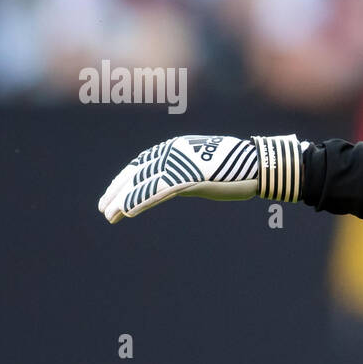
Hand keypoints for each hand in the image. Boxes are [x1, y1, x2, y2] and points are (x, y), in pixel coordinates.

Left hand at [98, 134, 302, 223]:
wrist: (259, 165)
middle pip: (136, 173)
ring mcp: (180, 164)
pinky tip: (127, 212)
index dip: (124, 180)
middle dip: (117, 191)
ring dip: (123, 201)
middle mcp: (172, 152)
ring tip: (110, 215)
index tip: (112, 195)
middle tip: (103, 208)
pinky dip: (139, 201)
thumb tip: (173, 186)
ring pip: (142, 183)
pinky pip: (157, 191)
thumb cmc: (237, 168)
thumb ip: (185, 173)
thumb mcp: (204, 168)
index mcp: (175, 148)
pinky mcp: (188, 177)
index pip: (141, 164)